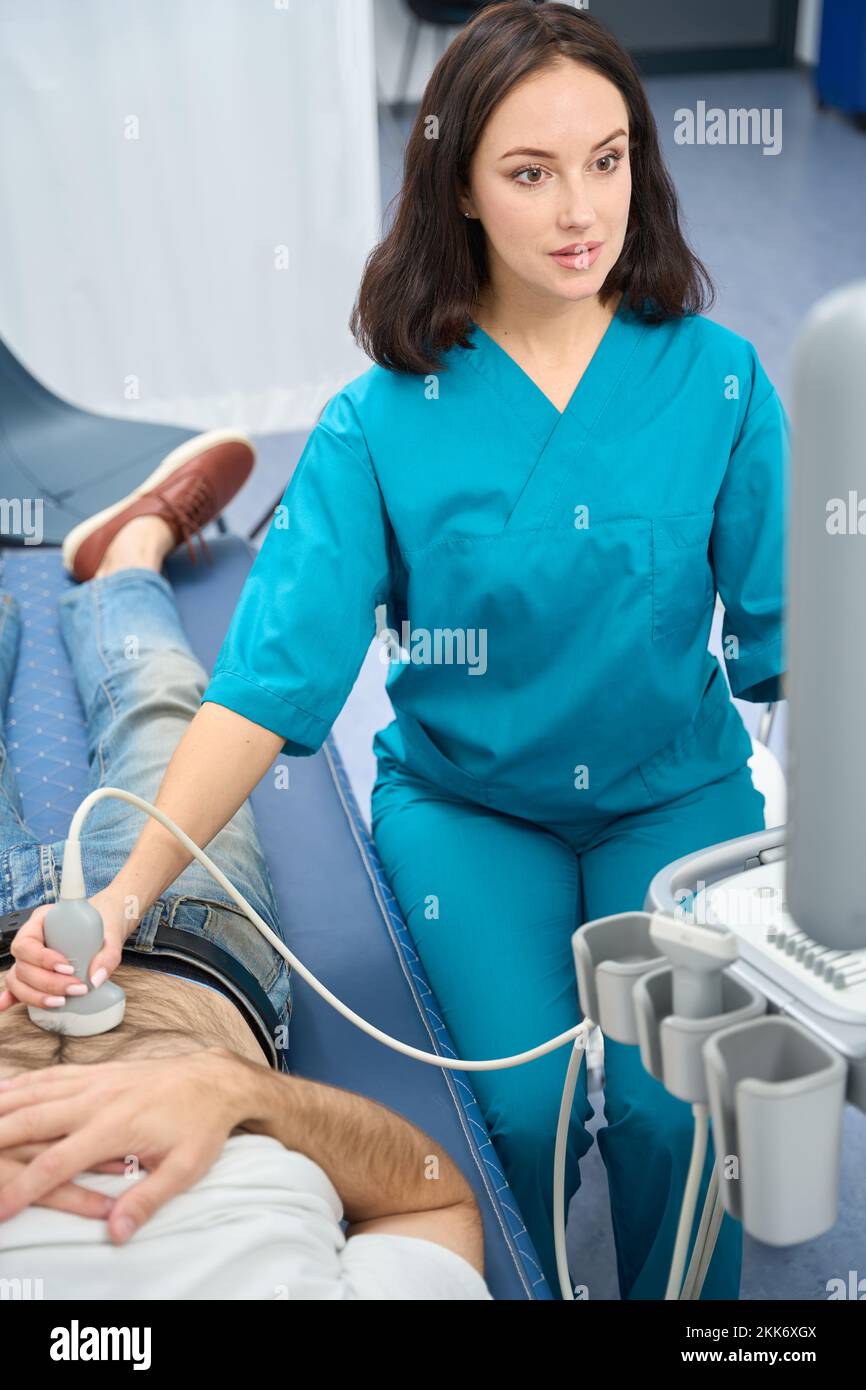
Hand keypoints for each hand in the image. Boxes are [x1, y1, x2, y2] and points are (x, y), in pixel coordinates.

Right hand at [0, 886, 135, 1012]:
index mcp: (42, 920)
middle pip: (23, 966)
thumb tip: (95, 979)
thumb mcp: (111, 933)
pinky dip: (11, 998)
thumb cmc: (104, 923)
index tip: (67, 968)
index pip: (27, 943)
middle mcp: (32, 939)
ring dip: (36, 996)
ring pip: (18, 980)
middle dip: (47, 983)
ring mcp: (31, 958)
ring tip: (62, 1002)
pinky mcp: (36, 974)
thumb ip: (108, 955)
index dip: (42, 959)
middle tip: (76, 989)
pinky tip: (6, 1006)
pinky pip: (17, 986)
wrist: (107, 923)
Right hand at [0, 1049, 253, 1240]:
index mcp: (116, 1126)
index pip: (58, 1163)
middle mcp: (98, 1099)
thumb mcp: (186, 1168)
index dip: (25, 1188)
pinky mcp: (98, 1071)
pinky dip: (22, 1084)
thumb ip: (147, 1199)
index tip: (0, 1208)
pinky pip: (51, 1075)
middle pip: (32, 1121)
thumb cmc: (202, 1126)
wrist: (216, 1078)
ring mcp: (96, 1081)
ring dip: (4, 1108)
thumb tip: (117, 1231)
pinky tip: (5, 1092)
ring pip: (36, 1092)